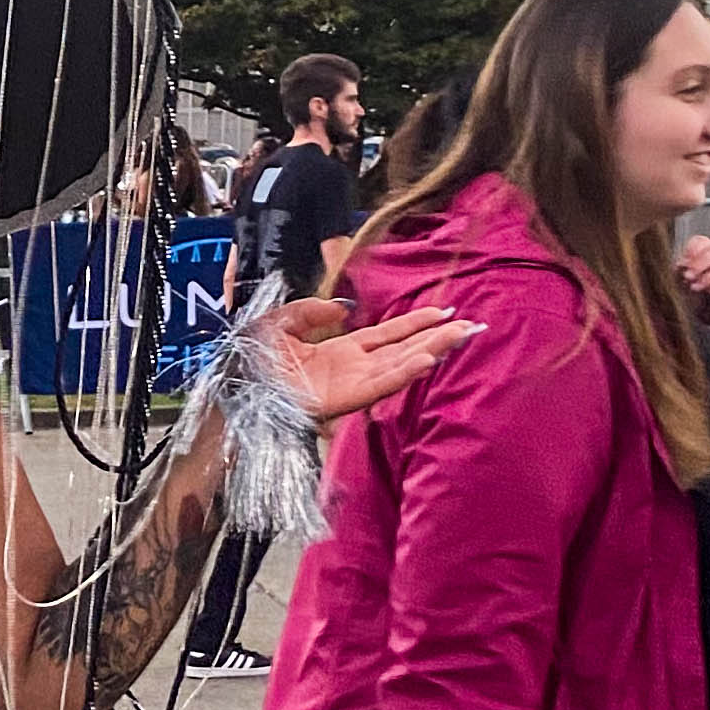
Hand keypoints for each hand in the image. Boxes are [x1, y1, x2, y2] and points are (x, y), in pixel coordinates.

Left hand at [264, 299, 478, 427]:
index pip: (389, 335)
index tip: (446, 311)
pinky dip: (404, 372)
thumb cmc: (253, 360)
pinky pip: (381, 384)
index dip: (417, 323)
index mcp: (342, 350)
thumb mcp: (283, 322)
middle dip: (438, 337)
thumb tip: (343, 310)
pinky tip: (426, 361)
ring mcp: (352, 383)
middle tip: (473, 325)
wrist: (236, 386)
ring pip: (401, 364)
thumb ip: (313, 311)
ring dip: (432, 351)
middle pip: (405, 348)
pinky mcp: (346, 399)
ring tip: (461, 336)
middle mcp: (354, 367)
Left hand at [676, 233, 709, 326]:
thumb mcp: (678, 279)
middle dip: (702, 261)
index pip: (700, 241)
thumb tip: (684, 265)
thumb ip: (680, 269)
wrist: (697, 311)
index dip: (692, 251)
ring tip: (694, 288)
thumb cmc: (686, 290)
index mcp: (701, 251)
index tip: (681, 266)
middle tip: (688, 277)